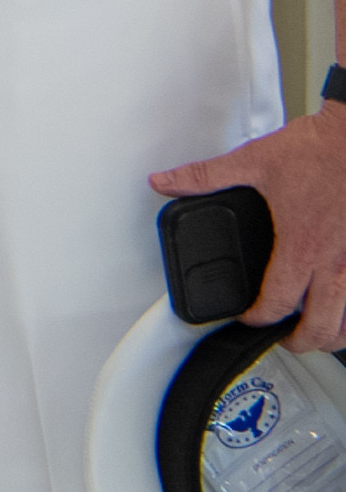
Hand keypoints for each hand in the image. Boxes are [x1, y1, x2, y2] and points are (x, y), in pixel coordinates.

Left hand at [156, 107, 345, 345]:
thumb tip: (164, 181)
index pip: (277, 302)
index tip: (249, 317)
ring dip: (335, 332)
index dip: (258, 318)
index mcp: (301, 246)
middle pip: (323, 326)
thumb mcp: (252, 161)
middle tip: (286, 338)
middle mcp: (335, 263)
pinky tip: (345, 306)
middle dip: (302, 341)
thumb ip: (203, 176)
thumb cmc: (317, 150)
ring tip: (320, 331)